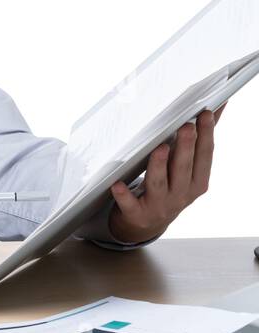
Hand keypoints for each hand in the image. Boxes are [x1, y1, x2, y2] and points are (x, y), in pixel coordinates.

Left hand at [107, 104, 224, 243]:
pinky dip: (124, 195)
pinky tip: (118, 185)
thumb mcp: (188, 170)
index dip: (206, 135)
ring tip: (160, 148)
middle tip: (186, 127)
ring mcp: (158, 205)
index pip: (204, 157)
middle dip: (186, 148)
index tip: (205, 114)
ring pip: (159, 184)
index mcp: (196, 182)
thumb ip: (199, 142)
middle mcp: (180, 195)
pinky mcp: (137, 213)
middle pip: (183, 169)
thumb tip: (215, 109)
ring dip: (159, 166)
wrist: (147, 222)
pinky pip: (130, 203)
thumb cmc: (170, 187)